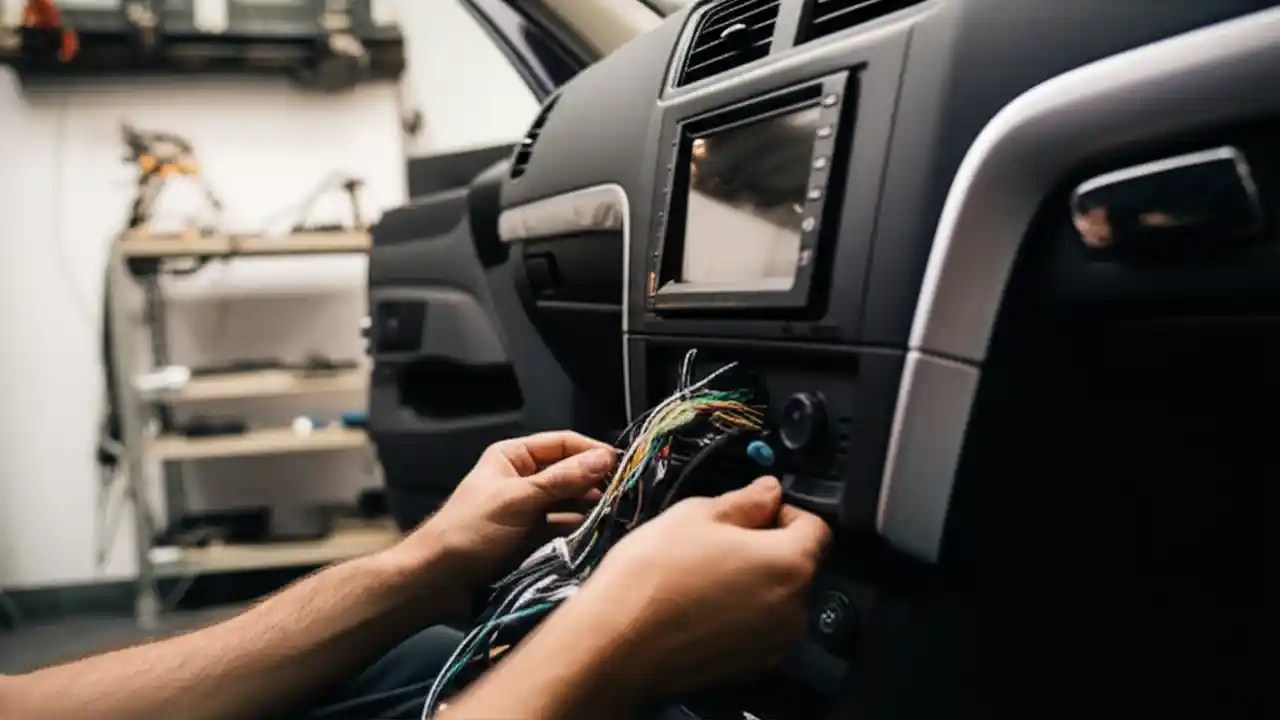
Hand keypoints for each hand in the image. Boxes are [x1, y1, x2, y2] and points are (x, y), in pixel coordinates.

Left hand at [389, 431, 615, 601]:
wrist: (438, 582)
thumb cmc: (470, 531)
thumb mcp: (518, 499)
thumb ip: (563, 479)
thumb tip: (605, 458)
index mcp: (513, 457)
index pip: (563, 444)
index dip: (592, 451)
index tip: (624, 465)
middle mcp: (523, 479)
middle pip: (570, 473)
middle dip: (596, 482)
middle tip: (628, 495)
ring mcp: (529, 510)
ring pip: (570, 503)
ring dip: (591, 508)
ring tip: (620, 516)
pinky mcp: (532, 539)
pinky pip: (563, 529)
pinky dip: (580, 531)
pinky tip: (600, 535)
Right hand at [571, 476, 830, 697]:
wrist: (615, 643)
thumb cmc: (653, 576)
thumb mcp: (696, 515)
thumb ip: (746, 500)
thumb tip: (770, 491)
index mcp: (789, 563)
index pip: (816, 527)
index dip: (786, 512)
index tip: (754, 510)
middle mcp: (792, 609)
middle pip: (798, 565)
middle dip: (768, 548)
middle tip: (720, 541)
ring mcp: (772, 643)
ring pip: (777, 599)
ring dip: (754, 583)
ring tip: (704, 575)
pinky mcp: (749, 667)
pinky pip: (758, 629)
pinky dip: (740, 615)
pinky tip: (700, 606)